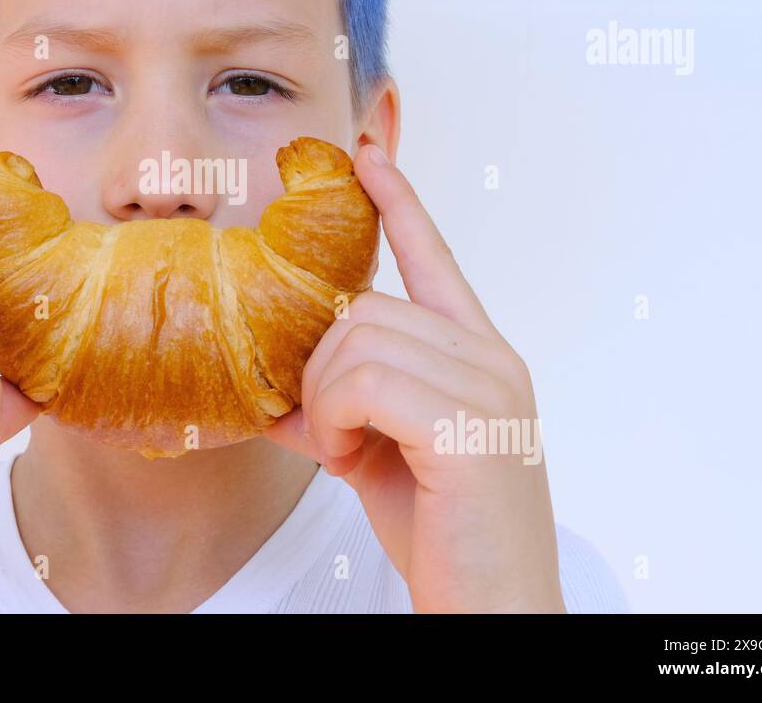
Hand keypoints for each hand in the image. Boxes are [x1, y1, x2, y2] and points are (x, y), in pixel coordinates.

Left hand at [263, 144, 564, 612]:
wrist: (491, 606)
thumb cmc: (444, 531)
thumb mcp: (377, 454)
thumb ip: (338, 407)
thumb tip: (270, 391)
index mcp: (479, 356)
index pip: (435, 260)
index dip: (400, 205)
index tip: (368, 155)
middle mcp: (491, 359)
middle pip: (365, 309)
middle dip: (322, 369)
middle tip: (335, 433)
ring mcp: (487, 388)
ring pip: (356, 341)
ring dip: (326, 401)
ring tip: (346, 450)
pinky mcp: (468, 426)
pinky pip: (363, 382)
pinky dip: (335, 421)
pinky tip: (347, 458)